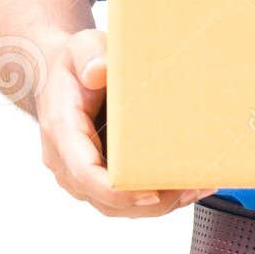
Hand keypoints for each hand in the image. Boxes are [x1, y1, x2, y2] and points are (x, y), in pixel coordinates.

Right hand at [37, 28, 216, 218]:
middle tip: (191, 187)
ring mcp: (78, 173)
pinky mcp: (94, 176)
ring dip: (156, 203)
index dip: (118, 189)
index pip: (84, 172)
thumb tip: (99, 71)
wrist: (58, 77)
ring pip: (116, 204)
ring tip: (196, 186)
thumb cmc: (72, 64)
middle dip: (150, 201)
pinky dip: (152, 197)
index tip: (151, 192)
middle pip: (105, 198)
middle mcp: (65, 160)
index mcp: (62, 130)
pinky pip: (121, 197)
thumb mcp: (81, 48)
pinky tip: (185, 186)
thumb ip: (89, 57)